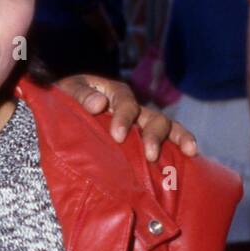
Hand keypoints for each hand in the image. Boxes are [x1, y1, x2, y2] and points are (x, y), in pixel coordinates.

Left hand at [57, 74, 198, 162]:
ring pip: (165, 127)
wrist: (58, 114)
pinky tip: (191, 158)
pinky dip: (179, 147)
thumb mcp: (67, 92)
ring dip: (176, 138)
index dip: (124, 118)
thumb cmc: (62, 100)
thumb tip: (99, 104)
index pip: (126, 103)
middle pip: (152, 116)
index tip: (117, 136)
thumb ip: (80, 95)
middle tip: (150, 154)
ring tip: (189, 152)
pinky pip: (165, 142)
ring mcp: (138, 125)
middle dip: (154, 134)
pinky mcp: (139, 141)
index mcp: (113, 93)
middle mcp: (131, 108)